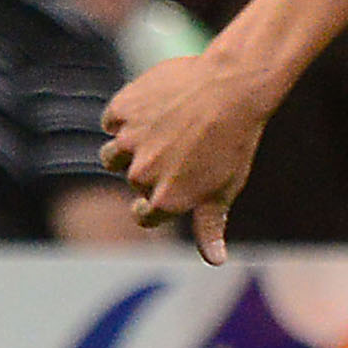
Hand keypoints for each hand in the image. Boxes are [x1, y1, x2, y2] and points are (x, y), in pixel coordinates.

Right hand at [100, 46, 274, 261]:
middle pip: (133, 180)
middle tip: (182, 148)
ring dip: (129, 148)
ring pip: (112, 154)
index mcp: (167, 199)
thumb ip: (210, 227)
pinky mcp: (121, 111)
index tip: (161, 196)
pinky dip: (128, 117)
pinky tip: (156, 108)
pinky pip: (112, 121)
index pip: (145, 217)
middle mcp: (142, 174)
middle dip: (151, 170)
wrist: (233, 87)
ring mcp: (128, 141)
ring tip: (162, 131)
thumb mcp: (226, 188)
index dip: (152, 208)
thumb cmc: (235, 142)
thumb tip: (215, 261)